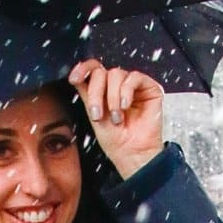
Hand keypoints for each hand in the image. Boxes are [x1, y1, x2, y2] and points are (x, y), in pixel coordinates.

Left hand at [68, 59, 163, 180]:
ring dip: (113, 97)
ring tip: (116, 117)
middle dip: (96, 93)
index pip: (93, 69)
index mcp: (104, 90)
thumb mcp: (93, 114)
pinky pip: (134, 78)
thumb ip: (86, 93)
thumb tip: (75, 75)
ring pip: (116, 74)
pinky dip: (127, 91)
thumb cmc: (116, 141)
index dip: (83, 69)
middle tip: (98, 114)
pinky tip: (125, 106)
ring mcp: (133, 85)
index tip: (74, 78)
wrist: (132, 154)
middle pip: (101, 72)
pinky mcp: (149, 88)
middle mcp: (117, 85)